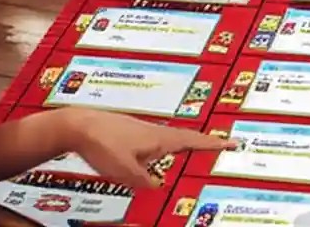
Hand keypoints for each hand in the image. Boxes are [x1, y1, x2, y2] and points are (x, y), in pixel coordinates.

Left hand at [58, 109, 236, 188]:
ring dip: (177, 148)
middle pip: (183, 139)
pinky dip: (155, 151)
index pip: (193, 142)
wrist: (76, 125)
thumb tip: (156, 185)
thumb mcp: (126, 171)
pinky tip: (147, 159)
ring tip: (183, 151)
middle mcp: (153, 132)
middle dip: (200, 143)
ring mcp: (140, 131)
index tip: (232, 142)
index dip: (214, 144)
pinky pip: (149, 144)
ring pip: (164, 142)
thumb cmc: (102, 143)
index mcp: (159, 138)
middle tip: (217, 144)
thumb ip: (145, 181)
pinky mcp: (126, 134)